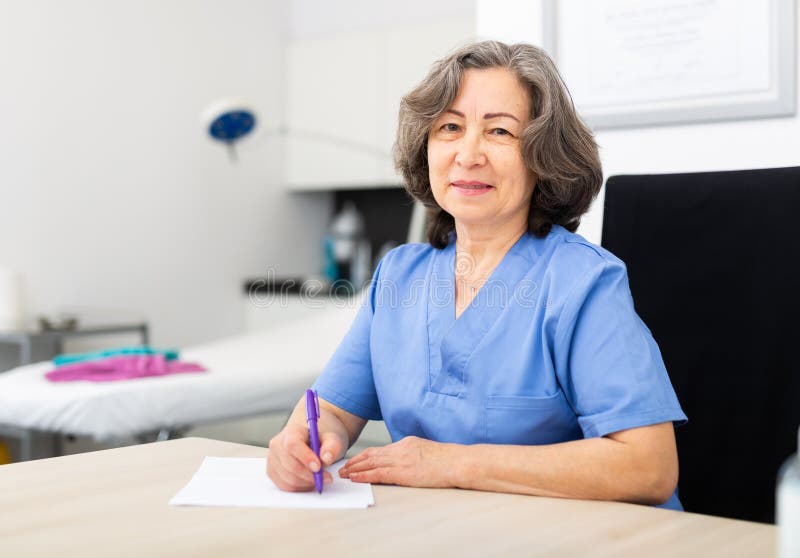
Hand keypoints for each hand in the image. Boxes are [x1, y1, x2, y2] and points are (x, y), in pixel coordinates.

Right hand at [267, 422, 346, 491]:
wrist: (307, 441)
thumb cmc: (317, 440)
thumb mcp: (330, 438)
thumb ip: (332, 446)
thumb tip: (327, 458)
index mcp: (291, 432)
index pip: (293, 444)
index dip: (305, 458)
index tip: (318, 467)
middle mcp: (277, 445)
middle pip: (290, 465)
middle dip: (310, 475)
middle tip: (325, 477)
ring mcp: (272, 459)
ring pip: (288, 479)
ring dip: (306, 483)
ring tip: (318, 478)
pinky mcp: (271, 472)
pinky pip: (285, 486)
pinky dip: (299, 487)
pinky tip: (308, 481)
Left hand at [339, 436, 456, 487]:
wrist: (458, 463)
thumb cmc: (449, 461)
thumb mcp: (427, 453)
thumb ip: (414, 456)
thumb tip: (406, 464)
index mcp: (407, 443)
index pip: (381, 449)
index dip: (365, 455)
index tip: (355, 460)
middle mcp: (401, 449)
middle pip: (372, 454)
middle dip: (356, 461)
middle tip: (343, 467)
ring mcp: (401, 460)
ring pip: (371, 463)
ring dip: (355, 469)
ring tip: (344, 473)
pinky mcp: (402, 472)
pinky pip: (378, 473)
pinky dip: (364, 475)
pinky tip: (355, 478)